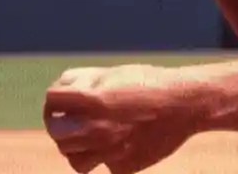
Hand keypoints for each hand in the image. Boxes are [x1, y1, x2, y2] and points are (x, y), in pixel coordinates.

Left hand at [43, 64, 203, 173]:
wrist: (186, 104)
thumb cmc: (150, 84)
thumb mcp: (115, 74)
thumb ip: (87, 83)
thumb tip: (62, 91)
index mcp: (93, 98)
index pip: (52, 100)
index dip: (54, 99)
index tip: (60, 102)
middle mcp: (97, 127)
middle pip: (57, 134)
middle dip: (60, 126)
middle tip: (69, 122)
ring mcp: (109, 150)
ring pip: (74, 159)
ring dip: (77, 148)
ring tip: (89, 137)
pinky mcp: (123, 166)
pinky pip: (104, 165)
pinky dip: (108, 156)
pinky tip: (122, 143)